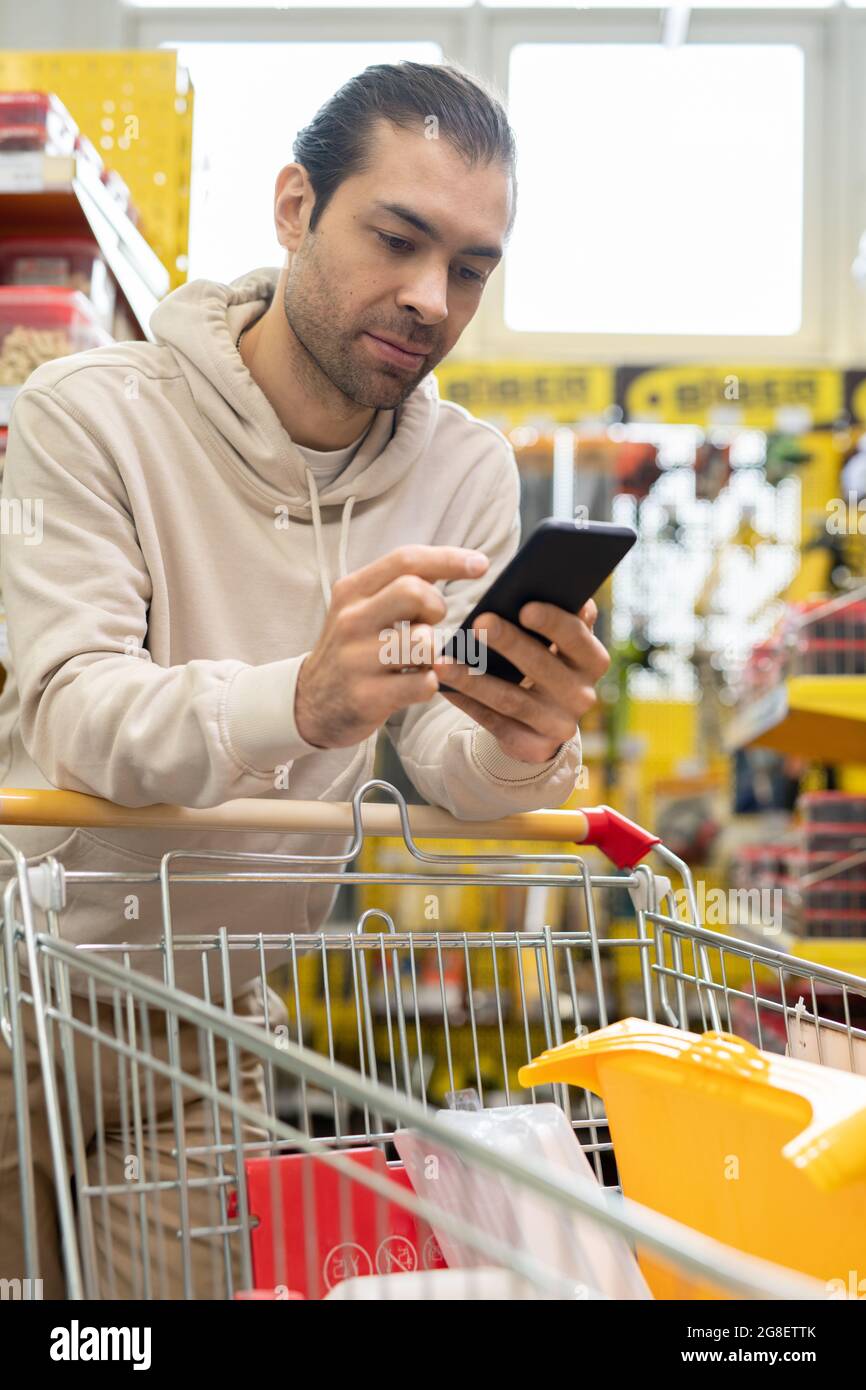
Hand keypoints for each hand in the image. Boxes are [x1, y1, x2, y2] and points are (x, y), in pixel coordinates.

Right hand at [294, 544, 488, 748]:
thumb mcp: (361, 609)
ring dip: (434, 652)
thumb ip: (399, 586)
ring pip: (424, 642)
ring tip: (419, 660)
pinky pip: (424, 683)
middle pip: (414, 592)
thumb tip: (456, 563)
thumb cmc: (352, 650)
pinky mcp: (367, 696)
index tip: (480, 564)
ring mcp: (356, 659)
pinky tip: (414, 684)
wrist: (309, 704)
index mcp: (352, 591)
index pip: (405, 560)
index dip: (449, 558)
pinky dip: (429, 684)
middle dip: (437, 607)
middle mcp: (351, 620)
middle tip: (431, 624)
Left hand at [431, 599, 609, 763]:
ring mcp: (558, 724)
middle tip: (479, 623)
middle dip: (510, 644)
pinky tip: (442, 685)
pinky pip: (494, 723)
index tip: (525, 606)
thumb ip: (562, 615)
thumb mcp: (560, 641)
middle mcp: (582, 694)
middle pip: (542, 667)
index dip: (553, 622)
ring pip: (511, 699)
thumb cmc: (546, 661)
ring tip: (443, 660)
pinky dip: (467, 703)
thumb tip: (556, 584)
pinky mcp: (532, 746)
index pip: (577, 637)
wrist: (545, 721)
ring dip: (474, 678)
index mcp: (592, 659)